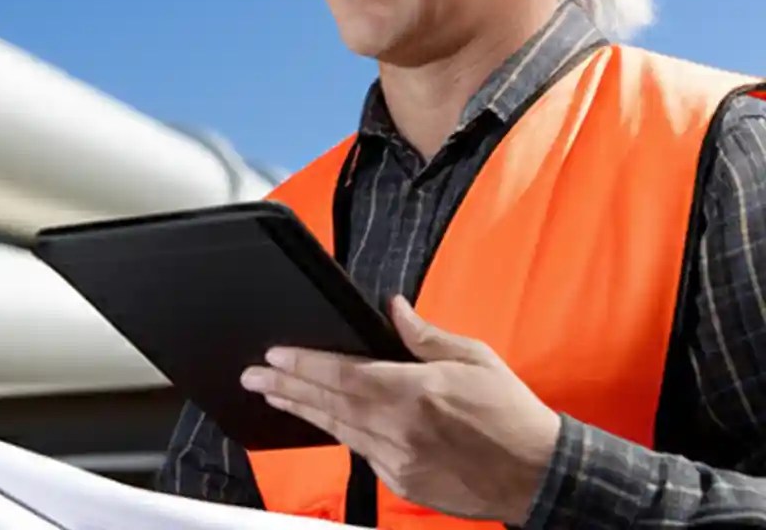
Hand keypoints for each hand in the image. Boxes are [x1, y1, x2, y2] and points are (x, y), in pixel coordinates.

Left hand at [239, 295, 560, 525]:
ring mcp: (398, 460)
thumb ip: (424, 335)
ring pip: (338, 430)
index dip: (303, 364)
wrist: (538, 474)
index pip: (342, 374)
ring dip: (303, 410)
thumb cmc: (511, 413)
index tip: (274, 355)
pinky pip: (361, 453)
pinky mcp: (402, 482)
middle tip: (252, 376)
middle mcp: (399, 428)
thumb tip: (393, 308)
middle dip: (285, 387)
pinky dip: (339, 433)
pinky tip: (322, 421)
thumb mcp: (474, 358)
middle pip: (328, 403)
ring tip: (273, 394)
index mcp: (415, 392)